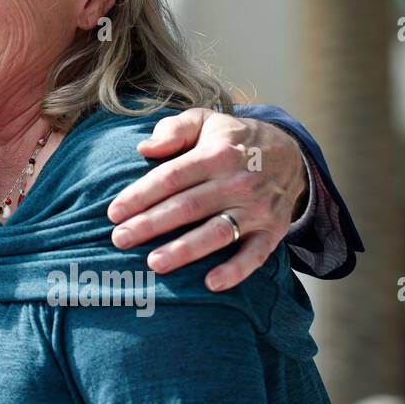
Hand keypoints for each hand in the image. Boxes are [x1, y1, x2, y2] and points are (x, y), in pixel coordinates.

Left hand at [106, 108, 308, 290]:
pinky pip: (255, 255)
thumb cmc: (232, 139)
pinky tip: (210, 283)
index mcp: (215, 154)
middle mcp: (236, 182)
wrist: (291, 153)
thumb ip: (174, 129)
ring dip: (185, 250)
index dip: (140, 195)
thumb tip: (145, 148)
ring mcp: (256, 209)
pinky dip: (235, 271)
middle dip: (150, 224)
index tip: (113, 213)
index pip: (171, 177)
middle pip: (187, 207)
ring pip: (216, 232)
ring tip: (154, 263)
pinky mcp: (272, 231)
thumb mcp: (205, 120)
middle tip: (119, 240)